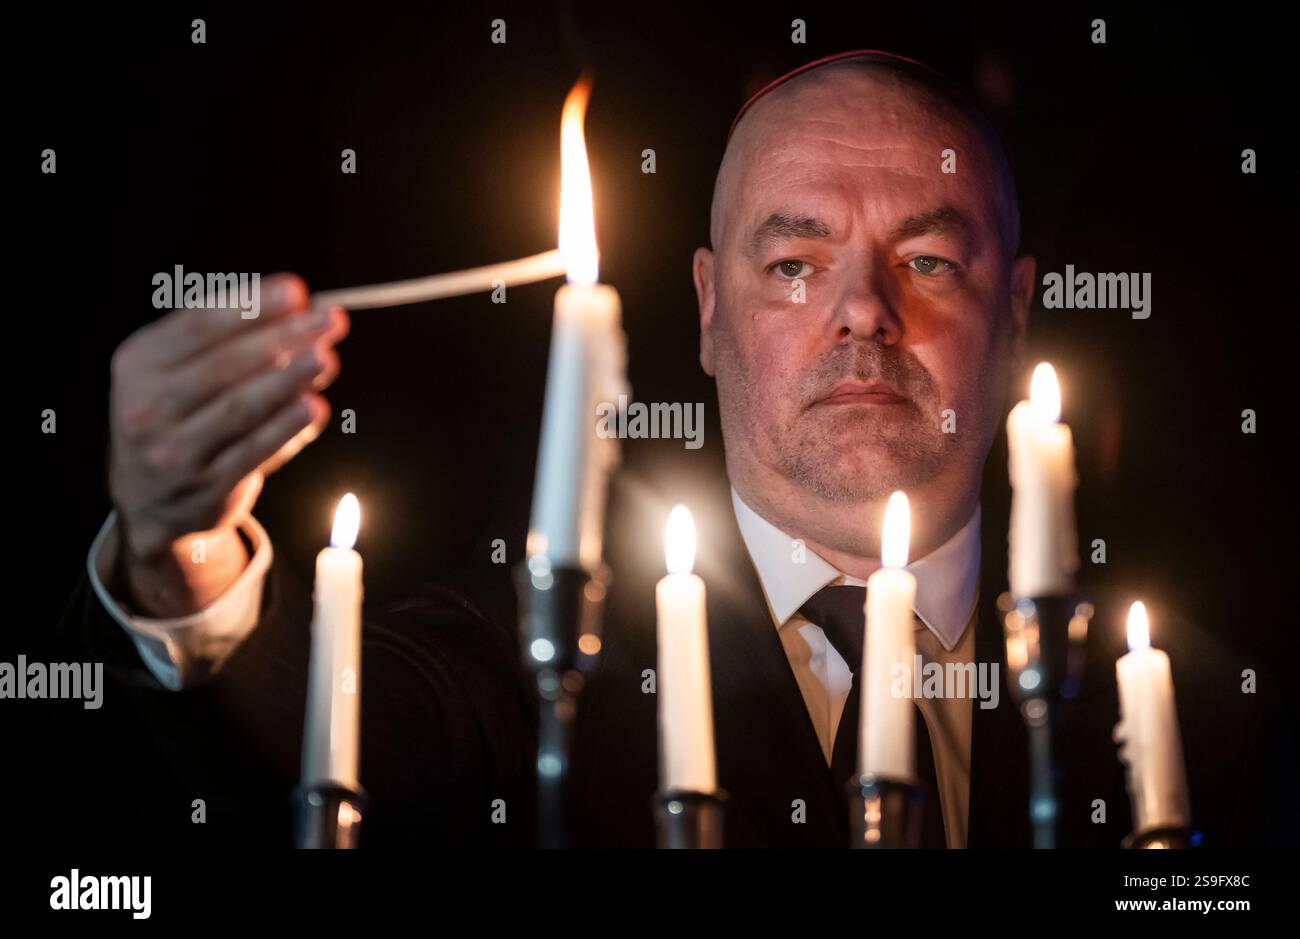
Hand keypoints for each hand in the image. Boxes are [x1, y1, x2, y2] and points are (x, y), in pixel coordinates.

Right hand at [108, 273, 348, 614]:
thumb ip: (228, 338)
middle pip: (224, 365)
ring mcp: (174, 453)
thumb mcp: (177, 370)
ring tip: (326, 358)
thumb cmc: (179, 414)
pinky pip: (254, 452)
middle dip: (283, 337)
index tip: (298, 291)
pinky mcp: (205, 490)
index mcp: (138, 365)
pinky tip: (315, 406)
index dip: (251, 306)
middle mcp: (146, 409)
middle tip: (331, 319)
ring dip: (290, 380)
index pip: (198, 326)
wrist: (150, 500)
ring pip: (240, 409)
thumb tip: (297, 307)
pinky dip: (287, 428)